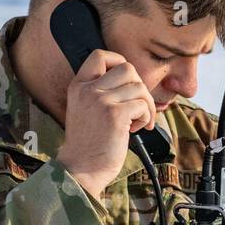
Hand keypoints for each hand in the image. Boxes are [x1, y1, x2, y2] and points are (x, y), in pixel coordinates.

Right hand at [54, 48, 155, 199]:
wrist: (81, 169)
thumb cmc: (88, 143)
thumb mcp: (86, 109)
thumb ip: (101, 91)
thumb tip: (133, 80)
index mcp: (78, 86)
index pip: (101, 55)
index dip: (120, 62)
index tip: (127, 82)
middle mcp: (88, 89)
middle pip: (127, 68)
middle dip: (140, 87)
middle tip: (138, 107)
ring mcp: (100, 101)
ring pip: (139, 87)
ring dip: (146, 106)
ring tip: (137, 122)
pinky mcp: (114, 115)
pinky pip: (142, 105)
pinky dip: (146, 117)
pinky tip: (136, 130)